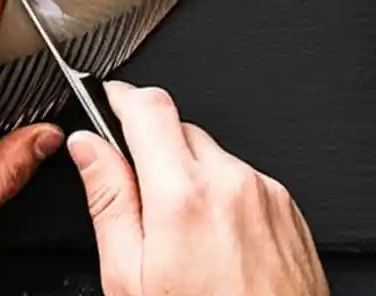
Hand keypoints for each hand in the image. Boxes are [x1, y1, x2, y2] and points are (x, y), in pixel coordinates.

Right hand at [67, 82, 327, 295]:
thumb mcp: (130, 277)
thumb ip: (108, 200)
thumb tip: (87, 148)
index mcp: (183, 196)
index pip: (148, 106)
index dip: (119, 98)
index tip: (107, 104)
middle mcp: (231, 184)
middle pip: (179, 130)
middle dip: (153, 153)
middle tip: (142, 206)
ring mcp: (266, 195)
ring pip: (212, 157)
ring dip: (190, 178)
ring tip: (186, 241)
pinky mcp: (288, 210)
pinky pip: (244, 182)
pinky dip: (223, 199)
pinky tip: (218, 248)